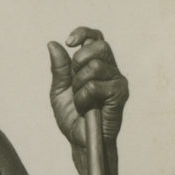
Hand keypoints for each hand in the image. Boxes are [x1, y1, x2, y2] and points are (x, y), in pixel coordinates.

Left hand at [48, 26, 128, 147]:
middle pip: (98, 45)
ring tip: (81, 101)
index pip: (96, 37)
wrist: (80, 140)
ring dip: (78, 85)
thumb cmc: (73, 117)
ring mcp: (118, 80)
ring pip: (94, 66)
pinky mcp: (120, 93)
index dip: (83, 33)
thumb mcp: (59, 90)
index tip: (69, 42)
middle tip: (74, 83)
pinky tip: (87, 108)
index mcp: (97, 64)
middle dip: (78, 61)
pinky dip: (83, 98)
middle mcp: (110, 69)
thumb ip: (59, 68)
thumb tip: (53, 43)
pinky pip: (95, 85)